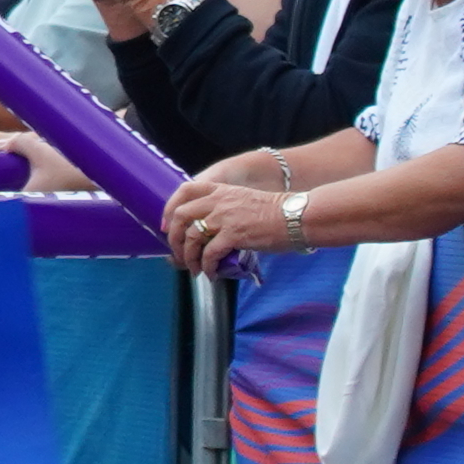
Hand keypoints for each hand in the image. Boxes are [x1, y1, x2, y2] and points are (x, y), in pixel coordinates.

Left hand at [158, 170, 296, 272]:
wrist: (298, 216)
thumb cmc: (277, 213)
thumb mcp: (244, 202)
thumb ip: (224, 211)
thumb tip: (209, 235)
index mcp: (221, 191)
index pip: (185, 189)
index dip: (169, 207)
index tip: (166, 224)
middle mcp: (219, 201)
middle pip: (180, 216)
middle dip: (173, 237)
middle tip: (177, 253)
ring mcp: (225, 217)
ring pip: (191, 237)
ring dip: (188, 257)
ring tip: (195, 269)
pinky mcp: (234, 234)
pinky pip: (209, 254)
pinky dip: (206, 266)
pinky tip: (211, 274)